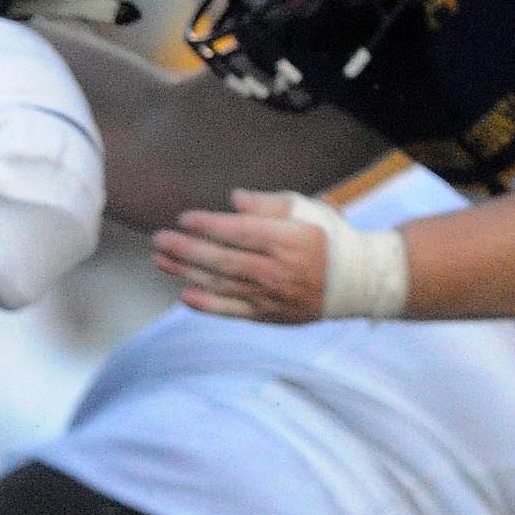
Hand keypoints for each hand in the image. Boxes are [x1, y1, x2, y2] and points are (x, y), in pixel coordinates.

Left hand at [153, 190, 333, 321]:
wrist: (354, 282)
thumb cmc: (326, 238)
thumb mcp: (305, 211)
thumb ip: (268, 205)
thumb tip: (234, 199)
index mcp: (287, 240)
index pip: (240, 233)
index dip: (209, 225)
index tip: (184, 218)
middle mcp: (277, 270)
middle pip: (223, 261)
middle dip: (186, 249)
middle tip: (159, 239)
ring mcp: (272, 295)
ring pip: (222, 286)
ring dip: (187, 273)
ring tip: (161, 261)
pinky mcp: (269, 315)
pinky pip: (233, 312)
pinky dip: (207, 305)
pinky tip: (185, 295)